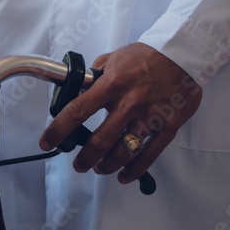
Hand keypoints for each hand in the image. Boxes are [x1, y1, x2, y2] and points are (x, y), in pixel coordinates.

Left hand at [38, 43, 202, 184]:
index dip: (59, 129)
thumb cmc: (144, 57)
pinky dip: (135, 169)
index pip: (78, 110)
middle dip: (85, 158)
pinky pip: (149, 154)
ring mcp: (151, 115)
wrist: (181, 55)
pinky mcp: (168, 125)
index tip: (47, 142)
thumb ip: (93, 79)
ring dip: (107, 165)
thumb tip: (74, 93)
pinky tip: (124, 174)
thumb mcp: (111, 60)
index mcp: (112, 83)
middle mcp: (130, 101)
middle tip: (78, 165)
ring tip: (99, 168)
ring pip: (124, 151)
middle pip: (101, 139)